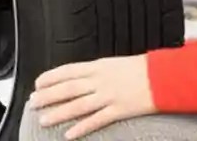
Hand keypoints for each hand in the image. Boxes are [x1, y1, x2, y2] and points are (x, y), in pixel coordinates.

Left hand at [28, 55, 155, 138]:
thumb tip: (78, 77)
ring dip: (58, 113)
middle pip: (68, 88)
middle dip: (48, 96)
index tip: (37, 84)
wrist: (163, 76)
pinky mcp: (119, 110)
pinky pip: (96, 120)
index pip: (67, 71)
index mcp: (98, 66)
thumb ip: (96, 71)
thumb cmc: (141, 69)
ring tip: (44, 119)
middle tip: (33, 102)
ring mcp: (108, 96)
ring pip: (77, 105)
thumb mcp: (114, 63)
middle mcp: (100, 80)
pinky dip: (82, 127)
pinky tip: (69, 134)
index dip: (50, 78)